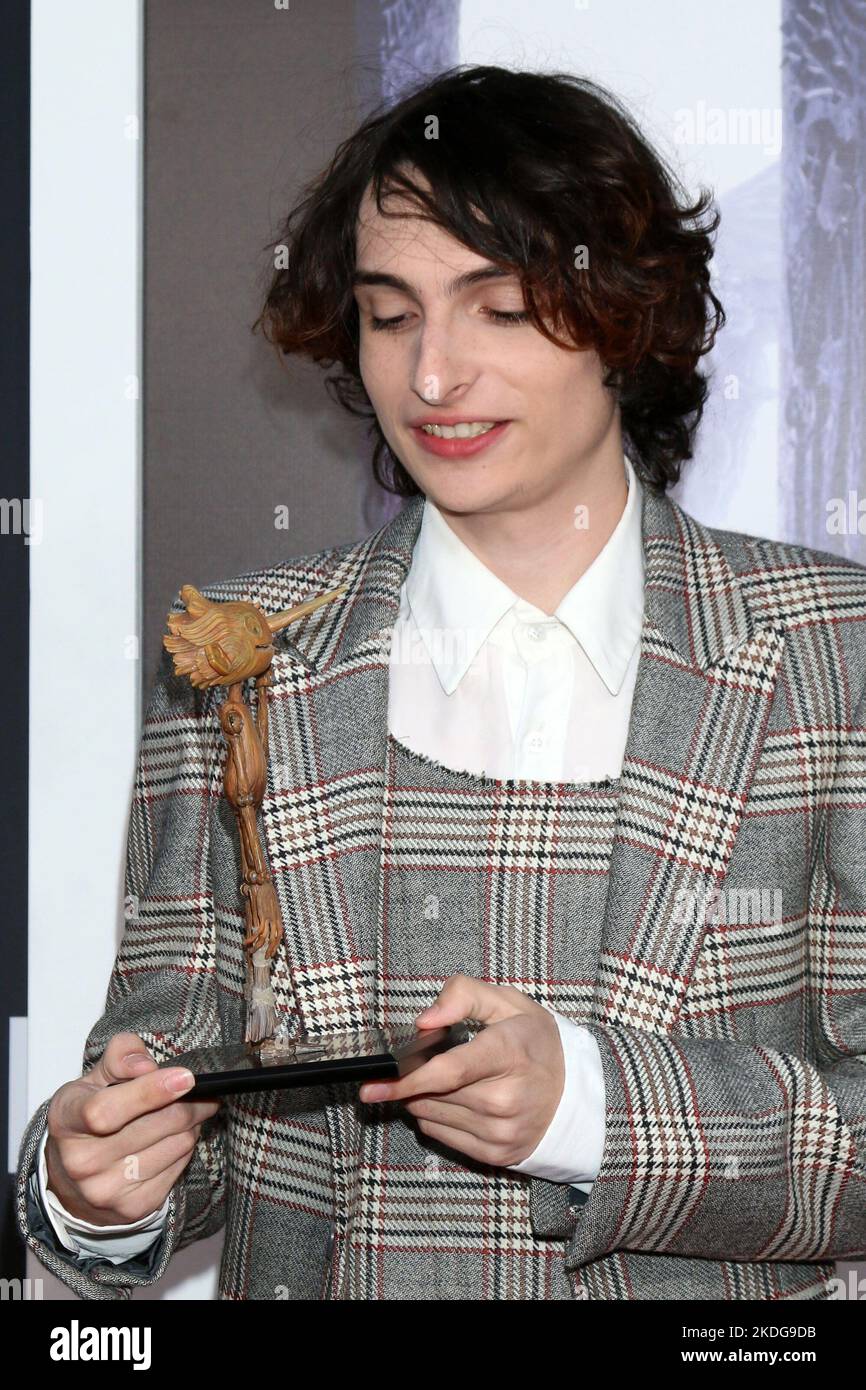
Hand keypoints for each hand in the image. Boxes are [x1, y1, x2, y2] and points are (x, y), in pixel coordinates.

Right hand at [44, 1031, 221, 1225]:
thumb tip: (147, 1066)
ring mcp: (107, 1189)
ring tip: (180, 1115)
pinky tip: (172, 1139)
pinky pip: (181, 1166)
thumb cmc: (88, 1117)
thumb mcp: (93, 1079)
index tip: (186, 1077)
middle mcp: (83, 1160)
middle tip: (200, 1090)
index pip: (106, 1110)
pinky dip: (185, 1147)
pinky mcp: (134, 1208)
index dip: (150, 1092)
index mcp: (68, 1119)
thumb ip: (120, 1057)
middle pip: (159, 1123)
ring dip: (190, 1124)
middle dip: (190, 1101)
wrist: (70, 1180)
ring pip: (179, 1143)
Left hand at [358, 975, 564, 1168]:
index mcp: (508, 1054)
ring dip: (422, 1097)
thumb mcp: (507, 1003)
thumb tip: (424, 1021)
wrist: (576, 1093)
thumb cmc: (535, 1042)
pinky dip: (435, 1117)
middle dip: (414, 1078)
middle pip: (433, 1093)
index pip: (447, 1072)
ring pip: (431, 1116)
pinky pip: (442, 1136)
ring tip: (444, 1080)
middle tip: (420, 1063)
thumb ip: (462, 996)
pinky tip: (454, 1100)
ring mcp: (501, 1132)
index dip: (407, 1078)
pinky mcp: (496, 1154)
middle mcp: (505, 1100)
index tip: (373, 1083)